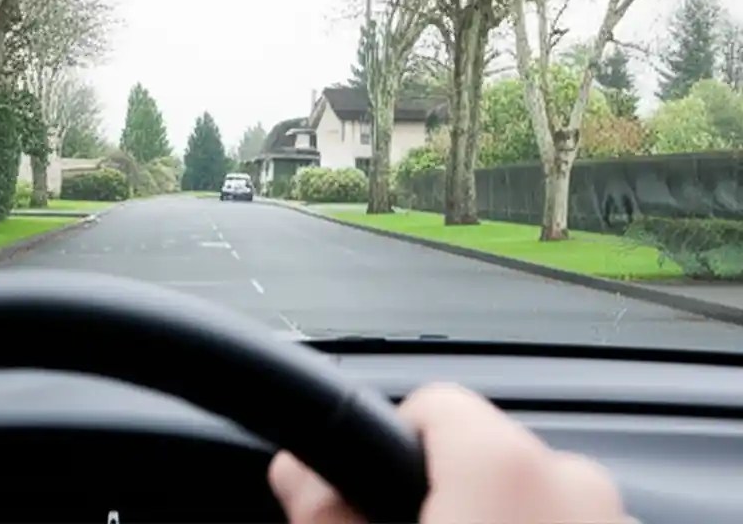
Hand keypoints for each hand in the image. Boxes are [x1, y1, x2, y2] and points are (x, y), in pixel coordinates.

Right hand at [268, 384, 628, 523]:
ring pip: (539, 501)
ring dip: (505, 522)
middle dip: (452, 494)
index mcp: (504, 469)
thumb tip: (296, 468)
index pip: (432, 406)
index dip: (389, 452)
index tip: (374, 498)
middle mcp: (579, 485)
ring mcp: (622, 523)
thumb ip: (327, 510)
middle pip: (489, 455)